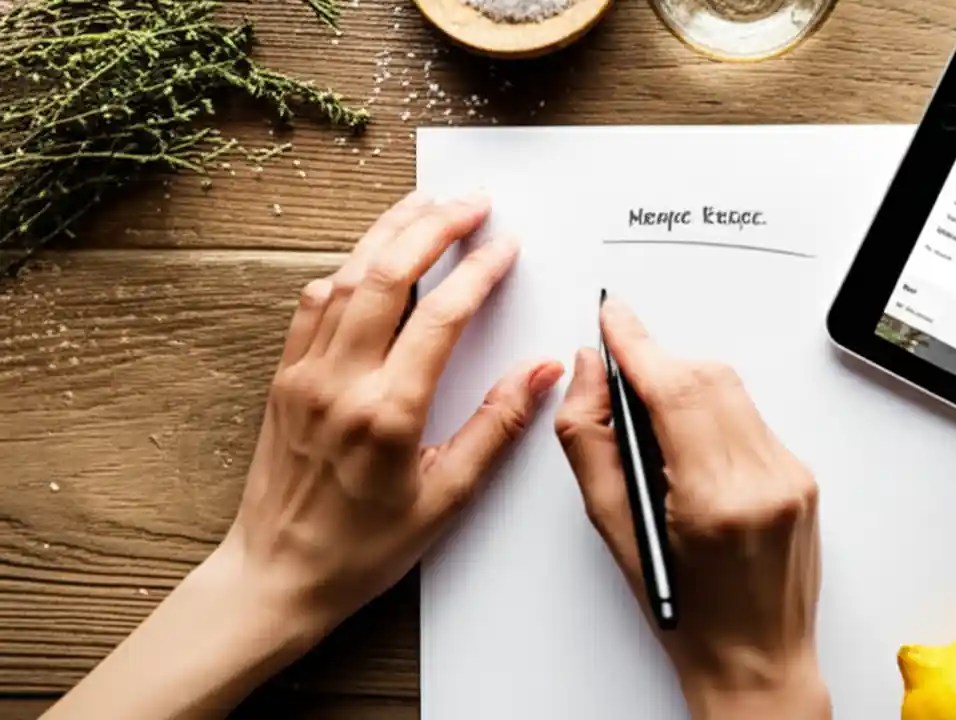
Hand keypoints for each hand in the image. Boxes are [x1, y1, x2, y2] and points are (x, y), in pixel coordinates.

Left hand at [44, 190, 562, 719]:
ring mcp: (304, 374)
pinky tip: (369, 256)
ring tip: (425, 205)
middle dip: (434, 225)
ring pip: (346, 277)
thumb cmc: (360, 549)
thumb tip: (540, 373)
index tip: (506, 247)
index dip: (479, 272)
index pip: (441, 316)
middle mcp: (339, 382)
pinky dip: (347, 267)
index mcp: (387, 413)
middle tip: (471, 201)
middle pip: (388, 275)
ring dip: (388, 232)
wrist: (278, 575)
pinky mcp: (285, 377)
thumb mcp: (446, 499)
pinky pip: (313, 303)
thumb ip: (496, 427)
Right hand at [554, 298, 828, 719]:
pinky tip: (689, 447)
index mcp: (715, 499)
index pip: (672, 390)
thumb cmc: (686, 614)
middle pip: (707, 378)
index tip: (611, 318)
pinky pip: (751, 417)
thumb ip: (592, 444)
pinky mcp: (804, 475)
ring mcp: (793, 475)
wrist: (757, 660)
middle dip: (658, 364)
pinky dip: (712, 414)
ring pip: (731, 390)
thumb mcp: (616, 533)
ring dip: (685, 387)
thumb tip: (587, 374)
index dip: (636, 344)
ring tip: (651, 424)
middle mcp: (765, 479)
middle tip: (619, 376)